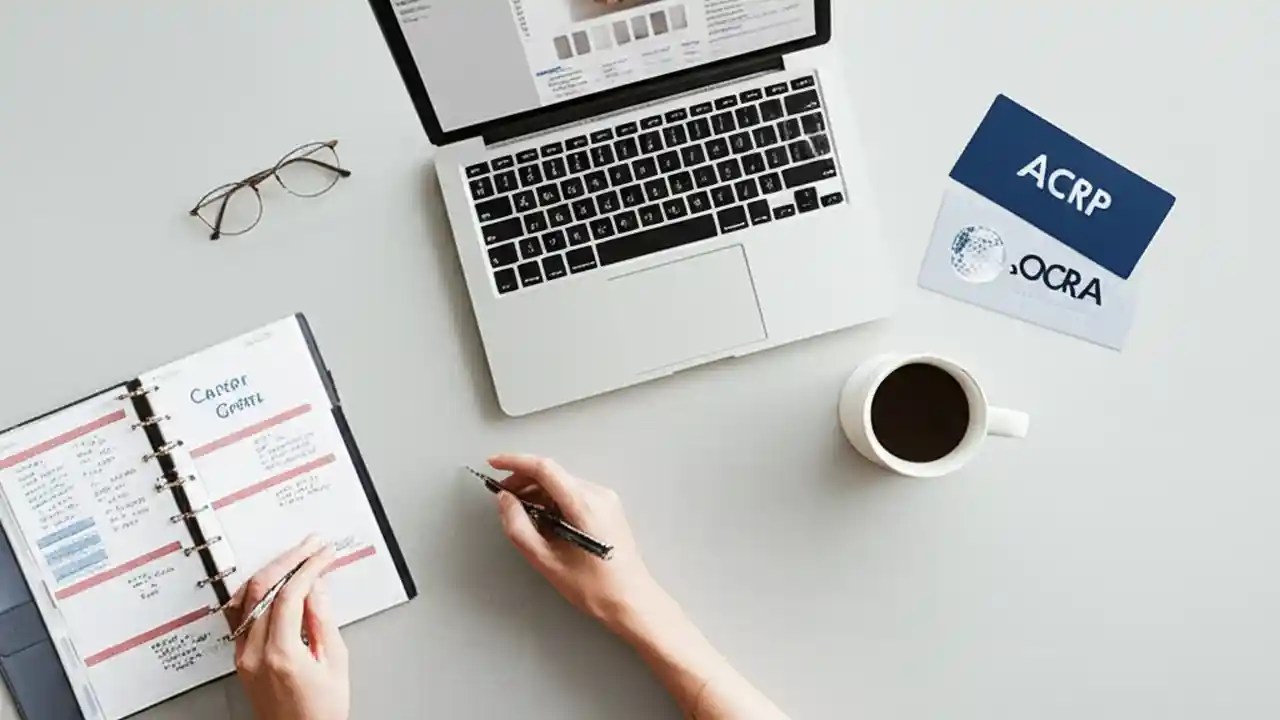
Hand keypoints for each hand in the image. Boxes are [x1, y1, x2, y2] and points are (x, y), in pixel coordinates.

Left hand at [226, 535, 349, 719]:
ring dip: (271, 572)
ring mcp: (243, 655)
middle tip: (311, 546)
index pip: (291, 594)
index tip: (324, 554)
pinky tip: (271, 583)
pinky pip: (241, 614)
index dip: (309, 567)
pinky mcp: (241, 658)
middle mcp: (255, 653)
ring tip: (293, 558)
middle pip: (263, 588)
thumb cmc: (320, 713)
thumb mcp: (335, 663)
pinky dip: (258, 592)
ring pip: (247, 597)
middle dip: (290, 560)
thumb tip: (316, 587)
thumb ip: (323, 620)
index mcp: (282, 654)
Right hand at [490, 454, 674, 635]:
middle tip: (502, 498)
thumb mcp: (546, 561)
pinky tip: (543, 519)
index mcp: (583, 505)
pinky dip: (553, 500)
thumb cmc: (594, 587)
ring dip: (537, 492)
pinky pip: (574, 494)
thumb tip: (505, 501)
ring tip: (520, 513)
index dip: (515, 462)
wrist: (631, 600)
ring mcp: (606, 500)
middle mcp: (598, 495)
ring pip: (562, 483)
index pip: (544, 468)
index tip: (493, 463)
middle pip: (553, 474)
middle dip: (523, 480)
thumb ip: (519, 527)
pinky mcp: (608, 508)